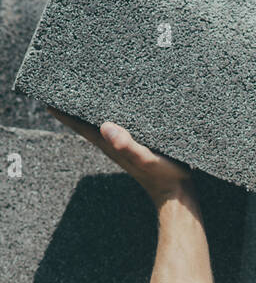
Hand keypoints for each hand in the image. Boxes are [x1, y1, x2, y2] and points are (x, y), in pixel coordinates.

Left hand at [48, 108, 192, 204]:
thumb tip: (105, 128)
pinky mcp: (135, 147)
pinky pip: (116, 128)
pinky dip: (109, 117)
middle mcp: (113, 144)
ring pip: (100, 125)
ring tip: (82, 94)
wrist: (178, 194)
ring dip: (90, 111)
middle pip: (86, 123)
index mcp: (111, 145)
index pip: (81, 126)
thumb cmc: (164, 176)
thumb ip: (127, 145)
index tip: (49, 100)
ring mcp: (123, 147)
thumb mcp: (147, 158)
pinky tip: (112, 111)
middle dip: (73, 107)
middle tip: (61, 88)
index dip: (65, 114)